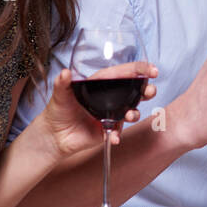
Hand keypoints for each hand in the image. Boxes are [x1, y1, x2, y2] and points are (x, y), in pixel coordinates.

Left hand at [39, 62, 157, 158]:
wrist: (55, 136)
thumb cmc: (58, 111)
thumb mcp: (59, 94)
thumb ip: (62, 83)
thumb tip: (64, 72)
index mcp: (102, 83)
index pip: (124, 73)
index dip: (139, 70)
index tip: (151, 70)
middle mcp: (110, 97)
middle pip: (134, 91)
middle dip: (146, 90)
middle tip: (150, 91)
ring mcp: (111, 113)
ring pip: (131, 110)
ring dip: (135, 112)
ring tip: (130, 115)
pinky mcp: (109, 129)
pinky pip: (119, 130)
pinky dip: (118, 134)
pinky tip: (114, 137)